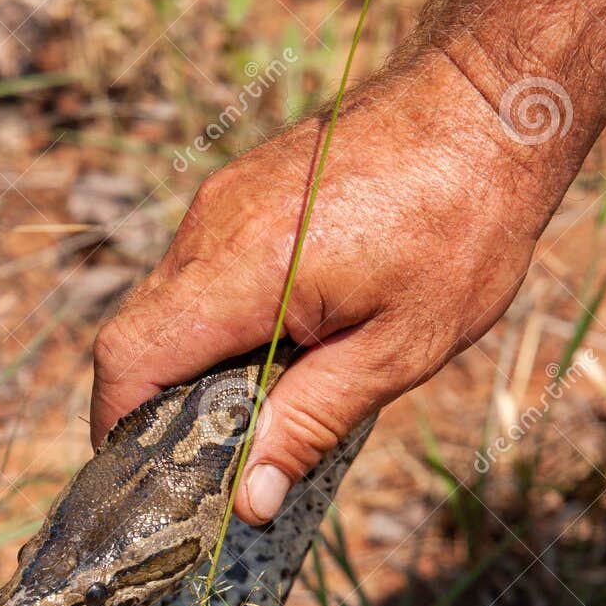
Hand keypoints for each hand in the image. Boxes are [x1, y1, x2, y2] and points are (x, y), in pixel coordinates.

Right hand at [90, 48, 557, 524]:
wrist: (488, 104)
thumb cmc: (460, 224)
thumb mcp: (398, 348)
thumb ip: (311, 423)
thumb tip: (248, 501)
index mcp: (244, 269)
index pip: (131, 357)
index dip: (117, 424)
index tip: (140, 476)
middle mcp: (213, 228)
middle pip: (135, 335)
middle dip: (149, 406)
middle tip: (197, 462)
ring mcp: (220, 202)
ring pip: (164, 304)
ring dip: (186, 363)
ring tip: (245, 407)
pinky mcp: (238, 191)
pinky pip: (195, 271)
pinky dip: (211, 322)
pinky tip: (271, 346)